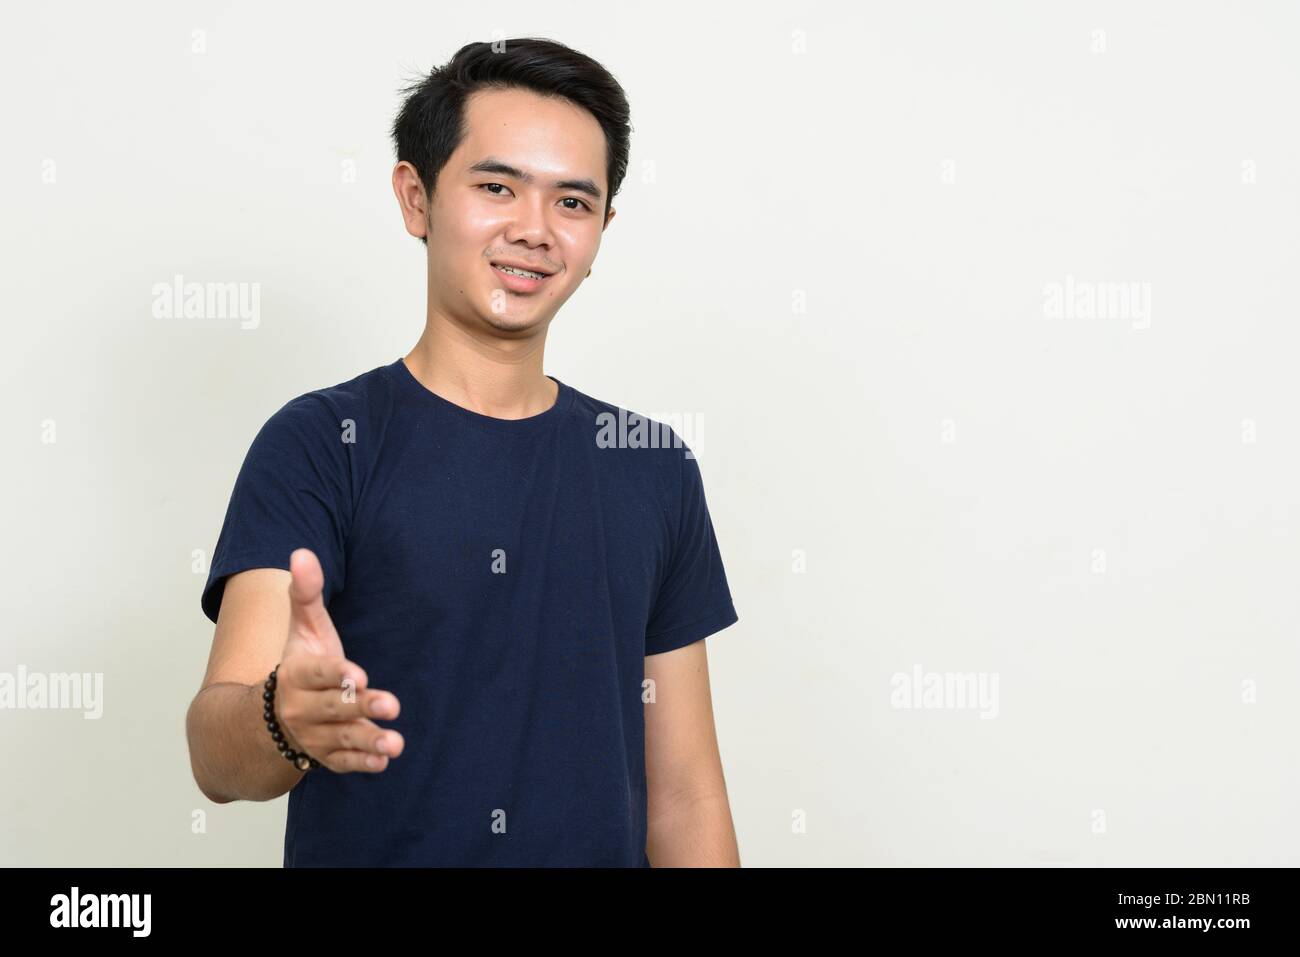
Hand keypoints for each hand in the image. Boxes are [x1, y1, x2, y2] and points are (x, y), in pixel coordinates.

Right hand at [272, 547, 403, 772]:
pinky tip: (384, 759)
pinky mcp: (326, 756)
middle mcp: (300, 708)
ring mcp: (312, 735)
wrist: (268, 717)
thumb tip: (302, 552)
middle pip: (333, 707)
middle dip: (361, 706)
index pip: (315, 674)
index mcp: (294, 674)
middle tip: (392, 704)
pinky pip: (343, 762)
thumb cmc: (298, 663)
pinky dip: (362, 762)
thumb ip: (304, 592)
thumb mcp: (302, 628)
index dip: (336, 674)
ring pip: (341, 738)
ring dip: (368, 740)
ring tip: (395, 741)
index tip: (359, 675)